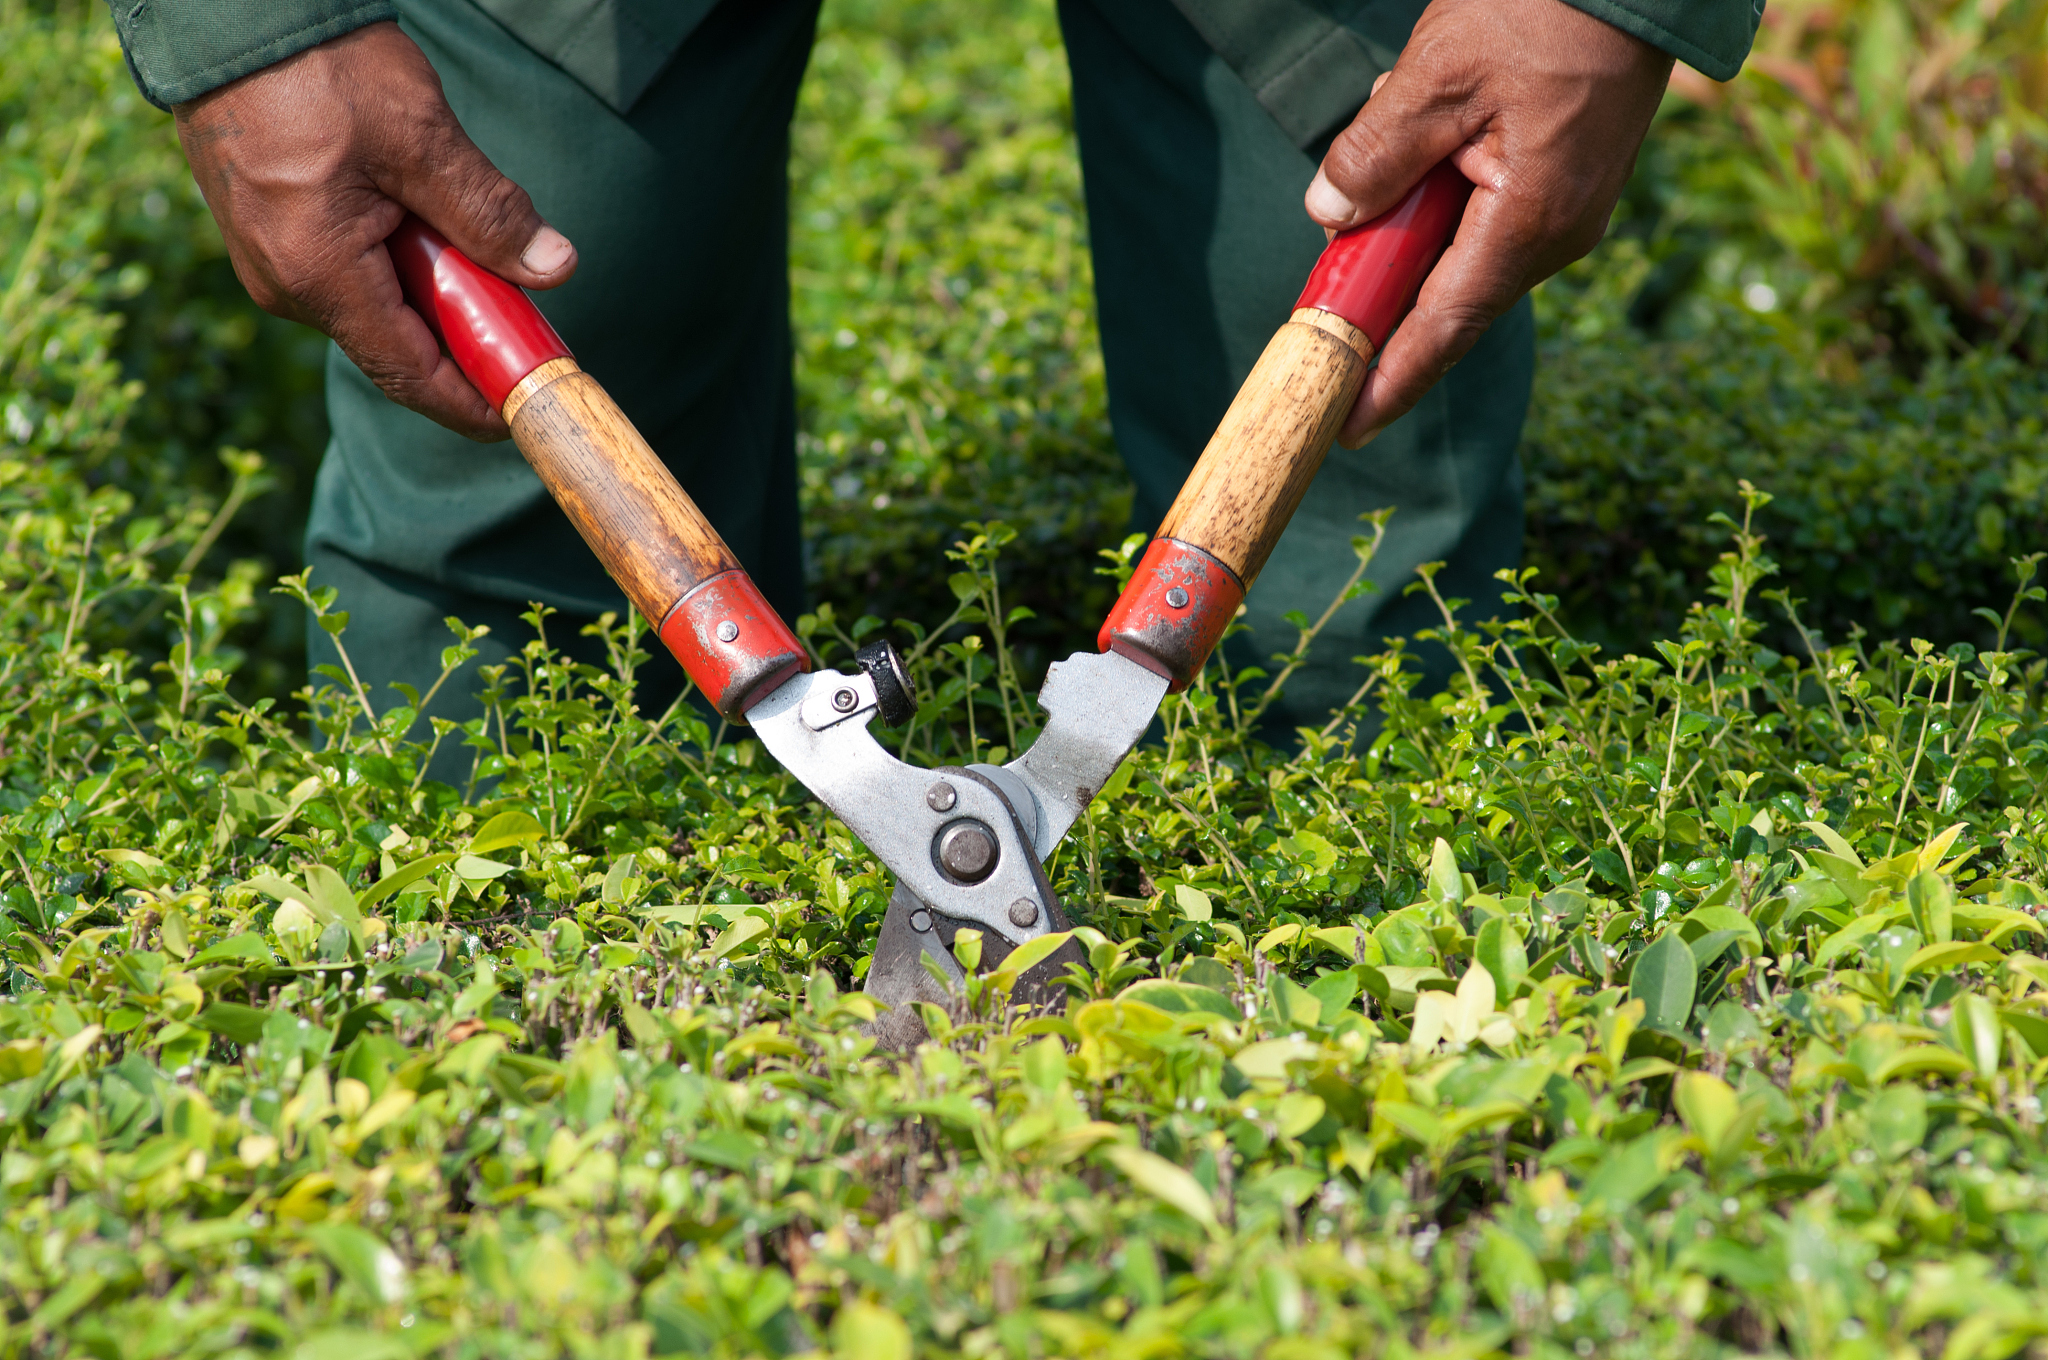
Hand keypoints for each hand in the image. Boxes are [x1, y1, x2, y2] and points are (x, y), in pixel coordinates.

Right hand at [174, 22, 575, 439]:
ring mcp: (273, 263)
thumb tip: (555, 268)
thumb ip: (489, 214)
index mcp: (318, 274)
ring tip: (481, 259)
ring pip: (377, 310)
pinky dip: (402, 271)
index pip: (410, 375)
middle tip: (528, 322)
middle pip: (397, 347)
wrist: (233, 15)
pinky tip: (430, 233)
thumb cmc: (321, 67)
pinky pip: (351, 278)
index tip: (522, 414)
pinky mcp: (272, 237)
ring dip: (435, 299)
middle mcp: (285, 285)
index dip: (472, 404)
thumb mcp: (422, 138)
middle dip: (465, 342)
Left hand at [1304, 0, 1673, 445]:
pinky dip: (1438, 195)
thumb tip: (1327, 213)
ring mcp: (1565, 210)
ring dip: (1409, 221)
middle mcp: (1556, 233)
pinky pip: (1483, 213)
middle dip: (1382, 286)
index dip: (1391, 380)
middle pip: (1445, 295)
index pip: (1443, 327)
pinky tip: (1423, 129)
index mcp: (1530, 223)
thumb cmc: (1545, 10)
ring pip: (1459, 249)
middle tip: (1326, 282)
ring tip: (1389, 147)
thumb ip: (1377, 153)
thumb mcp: (1439, 74)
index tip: (1345, 425)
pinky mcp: (1562, 181)